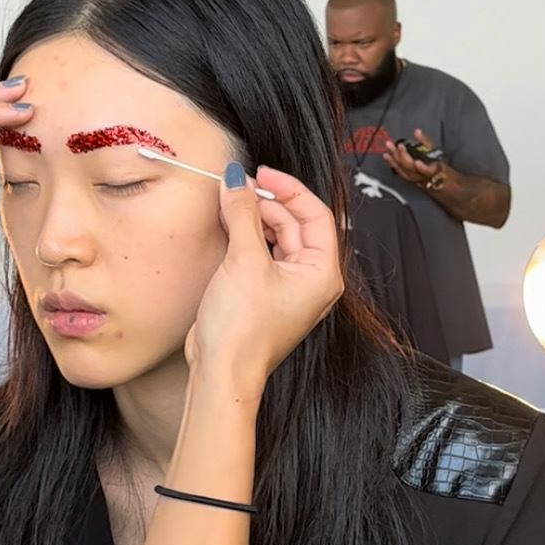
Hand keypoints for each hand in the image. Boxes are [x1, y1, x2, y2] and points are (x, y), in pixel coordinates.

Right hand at [186, 166, 342, 396]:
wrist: (222, 371)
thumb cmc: (243, 329)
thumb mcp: (244, 261)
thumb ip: (243, 214)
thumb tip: (237, 179)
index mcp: (323, 272)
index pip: (316, 214)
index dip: (289, 188)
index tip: (262, 173)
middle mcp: (312, 279)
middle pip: (296, 223)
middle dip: (268, 201)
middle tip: (238, 186)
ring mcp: (289, 287)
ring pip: (278, 236)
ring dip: (255, 217)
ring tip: (230, 202)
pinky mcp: (267, 293)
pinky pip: (263, 253)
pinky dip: (248, 235)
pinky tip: (230, 224)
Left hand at [381, 128, 441, 189]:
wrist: (432, 175)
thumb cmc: (434, 162)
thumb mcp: (433, 150)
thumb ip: (425, 141)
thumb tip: (417, 131)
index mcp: (432, 170)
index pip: (427, 171)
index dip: (423, 167)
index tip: (417, 162)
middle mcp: (421, 176)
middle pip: (411, 168)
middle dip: (403, 156)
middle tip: (398, 146)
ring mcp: (413, 177)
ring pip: (402, 170)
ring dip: (394, 159)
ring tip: (388, 149)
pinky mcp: (406, 177)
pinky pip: (398, 171)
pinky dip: (392, 163)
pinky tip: (387, 156)